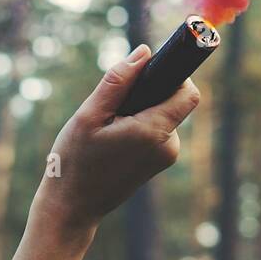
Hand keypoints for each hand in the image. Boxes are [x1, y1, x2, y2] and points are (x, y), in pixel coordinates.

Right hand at [30, 43, 200, 250]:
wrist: (72, 207)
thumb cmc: (75, 161)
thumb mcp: (88, 115)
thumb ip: (118, 81)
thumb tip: (144, 52)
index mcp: (153, 132)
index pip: (187, 92)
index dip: (175, 74)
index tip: (151, 69)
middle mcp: (168, 147)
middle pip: (173, 101)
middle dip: (149, 92)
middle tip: (112, 105)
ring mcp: (164, 158)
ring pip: (163, 115)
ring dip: (141, 110)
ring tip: (106, 128)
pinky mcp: (157, 164)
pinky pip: (156, 131)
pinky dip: (139, 125)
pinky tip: (111, 140)